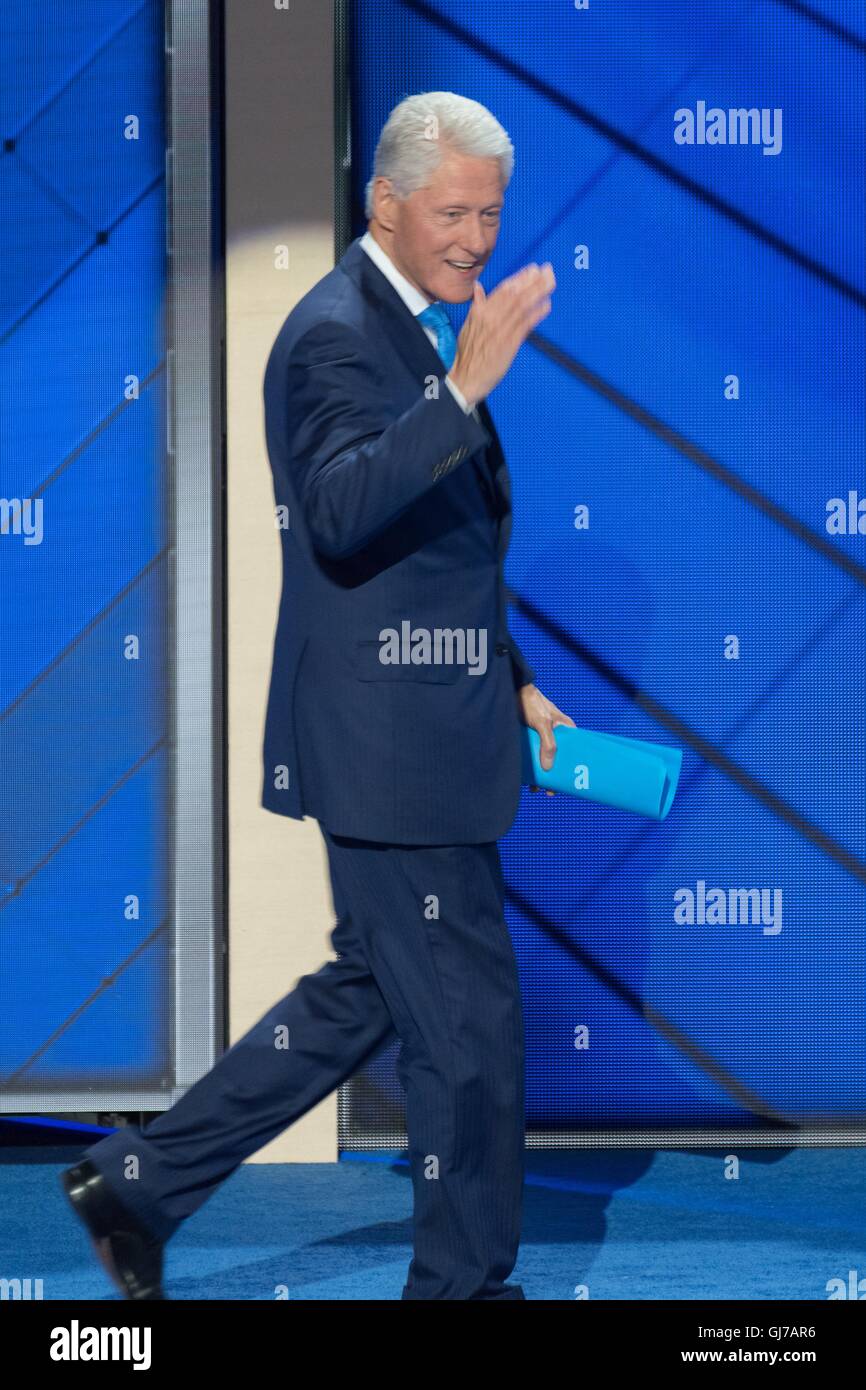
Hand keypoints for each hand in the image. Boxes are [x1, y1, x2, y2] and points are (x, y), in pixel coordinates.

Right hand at [449, 263, 555, 407]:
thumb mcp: (468, 325)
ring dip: (538, 292)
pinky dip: (536, 313)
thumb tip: (478, 287)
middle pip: (515, 294)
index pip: (502, 289)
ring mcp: (501, 330)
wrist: (464, 378)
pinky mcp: (508, 344)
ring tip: (551, 282)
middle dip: (532, 280)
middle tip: (547, 269)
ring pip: (522, 306)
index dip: (519, 278)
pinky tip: (547, 305)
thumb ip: (477, 305)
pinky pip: (525, 325)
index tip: (532, 269)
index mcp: (480, 311)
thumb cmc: (467, 354)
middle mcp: (491, 317)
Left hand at [517, 684, 575, 796]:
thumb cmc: (531, 702)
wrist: (510, 690)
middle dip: (553, 775)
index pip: (573, 752)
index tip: (566, 784)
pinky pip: (532, 755)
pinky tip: (525, 777)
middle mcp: (555, 734)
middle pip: (557, 758)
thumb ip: (548, 744)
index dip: (570, 768)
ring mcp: (541, 736)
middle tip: (547, 791)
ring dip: (540, 773)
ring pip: (543, 758)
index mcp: (565, 729)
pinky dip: (530, 766)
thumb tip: (549, 768)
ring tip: (534, 787)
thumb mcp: (542, 723)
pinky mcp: (529, 737)